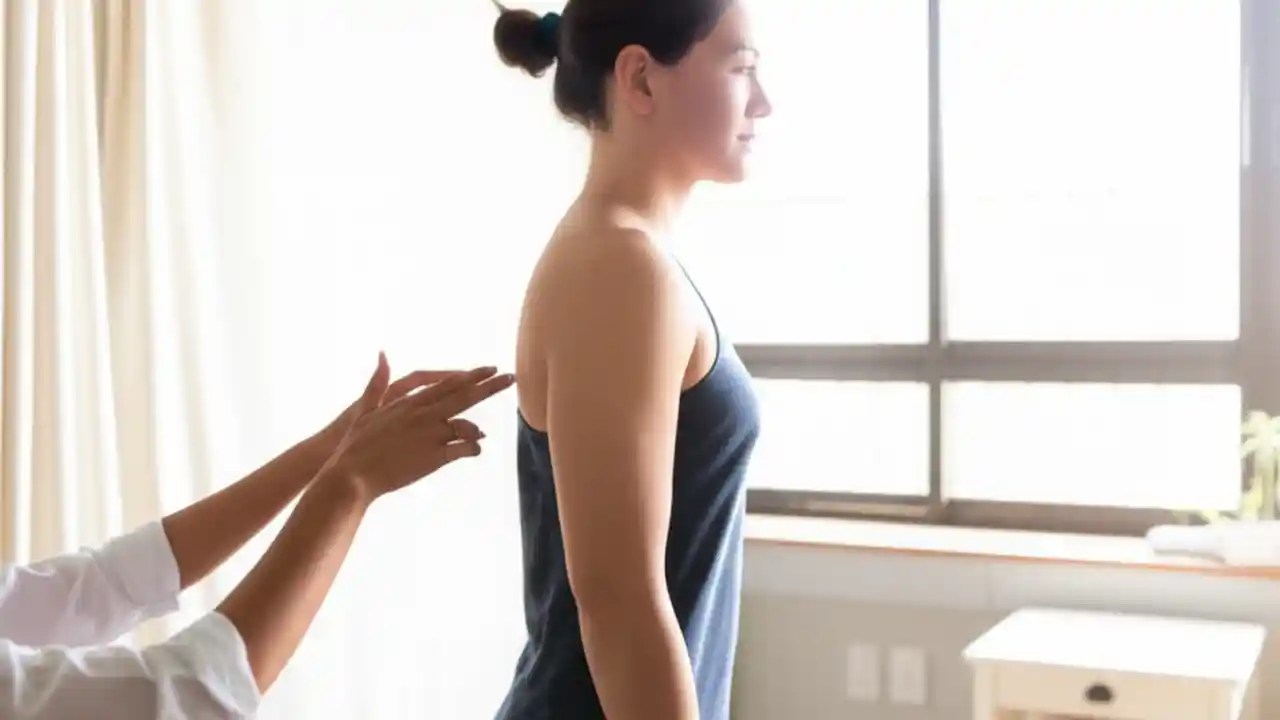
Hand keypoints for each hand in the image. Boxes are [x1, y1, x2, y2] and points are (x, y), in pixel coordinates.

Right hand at [321, 359, 514, 503]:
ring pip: (466, 424)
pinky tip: (473, 450)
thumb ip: (378, 383)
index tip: (490, 368)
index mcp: (410, 402)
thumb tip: (382, 354)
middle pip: (464, 396)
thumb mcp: (366, 409)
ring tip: (480, 433)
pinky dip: (472, 449)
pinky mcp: (434, 457)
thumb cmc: (355, 444)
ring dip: (475, 429)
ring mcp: (431, 435)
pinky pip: (464, 449)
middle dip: (490, 386)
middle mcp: (424, 414)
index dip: (471, 375)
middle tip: (510, 378)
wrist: (352, 474)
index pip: (448, 384)